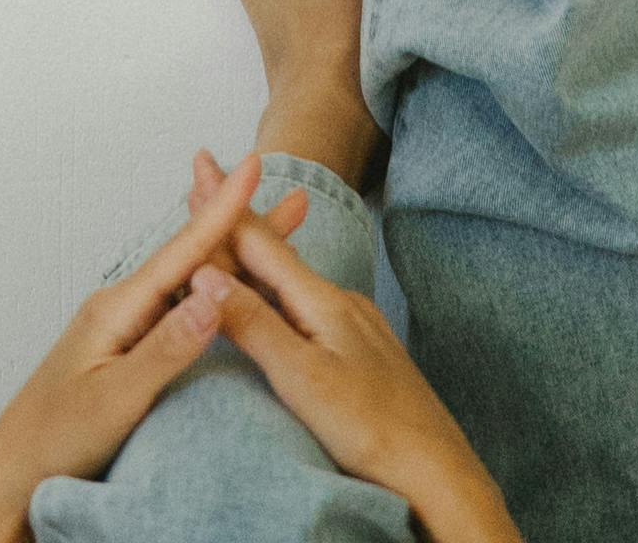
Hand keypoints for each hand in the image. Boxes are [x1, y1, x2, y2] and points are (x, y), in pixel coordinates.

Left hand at [0, 151, 265, 540]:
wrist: (14, 473)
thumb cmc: (56, 439)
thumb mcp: (117, 397)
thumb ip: (166, 347)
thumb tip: (215, 292)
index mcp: (118, 308)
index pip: (182, 252)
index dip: (223, 211)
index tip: (252, 167)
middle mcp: (121, 307)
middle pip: (192, 258)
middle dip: (242, 227)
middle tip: (292, 202)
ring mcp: (123, 328)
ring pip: (188, 283)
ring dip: (230, 257)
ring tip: (272, 233)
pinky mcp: (126, 350)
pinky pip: (177, 309)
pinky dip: (210, 291)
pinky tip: (222, 290)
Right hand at [196, 215, 524, 542]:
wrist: (435, 470)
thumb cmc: (374, 430)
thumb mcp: (303, 379)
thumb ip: (255, 324)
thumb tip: (204, 273)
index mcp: (324, 302)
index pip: (261, 243)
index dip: (225, 208)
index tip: (201, 166)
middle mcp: (340, 302)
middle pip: (277, 255)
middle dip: (238, 222)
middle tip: (205, 183)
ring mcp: (355, 326)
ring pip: (293, 280)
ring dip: (256, 255)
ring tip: (230, 234)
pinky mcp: (360, 352)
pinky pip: (309, 304)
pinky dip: (279, 288)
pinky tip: (278, 297)